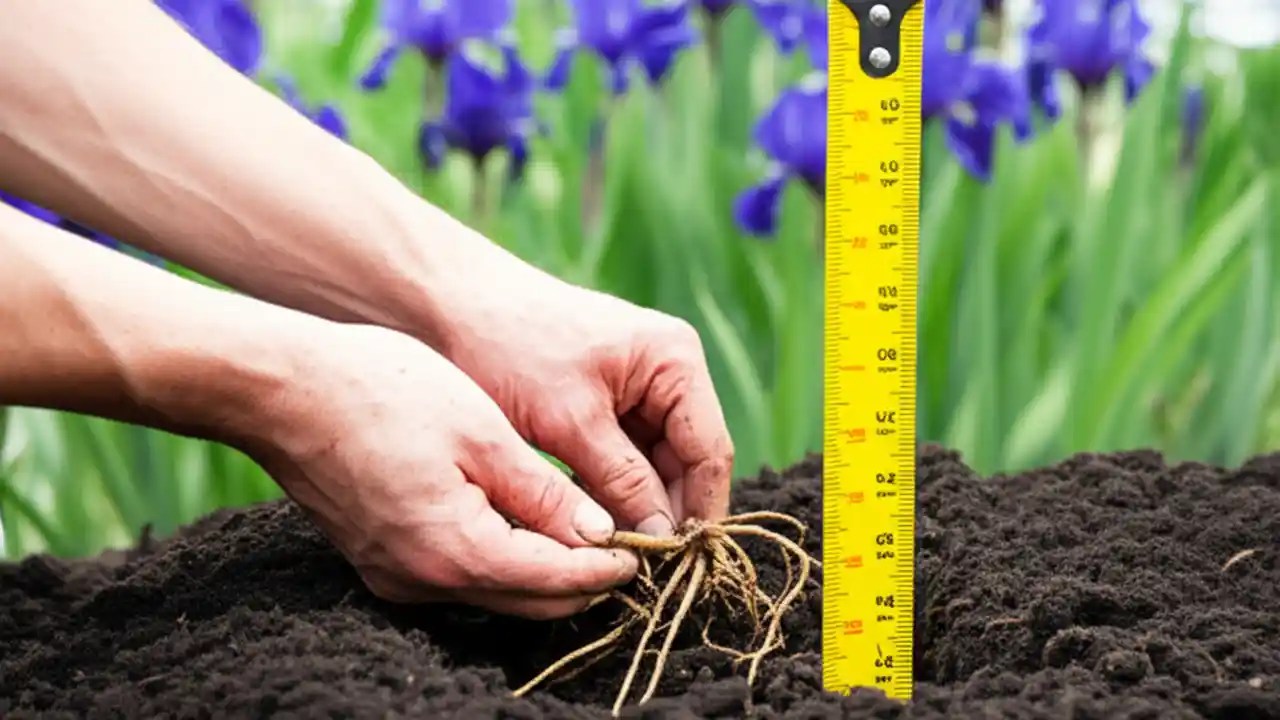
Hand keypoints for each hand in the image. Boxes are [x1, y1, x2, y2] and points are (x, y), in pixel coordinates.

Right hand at [251, 324, 638, 618]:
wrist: (281, 390)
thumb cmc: (384, 393)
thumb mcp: (482, 434)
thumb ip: (542, 494)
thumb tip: (599, 534)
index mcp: (456, 550)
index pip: (557, 580)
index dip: (611, 568)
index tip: (652, 547)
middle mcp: (425, 582)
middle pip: (530, 601)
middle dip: (586, 578)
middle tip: (633, 545)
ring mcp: (398, 577)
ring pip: (497, 592)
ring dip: (547, 571)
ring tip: (591, 533)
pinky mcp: (382, 563)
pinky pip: (460, 577)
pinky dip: (504, 560)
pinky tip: (528, 526)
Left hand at [435, 257, 734, 538]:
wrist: (451, 306)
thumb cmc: (510, 347)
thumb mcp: (569, 421)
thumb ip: (621, 481)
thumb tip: (661, 538)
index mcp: (674, 360)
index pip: (709, 450)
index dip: (699, 511)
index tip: (681, 565)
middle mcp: (668, 371)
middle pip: (687, 460)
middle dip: (666, 513)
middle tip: (643, 568)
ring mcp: (640, 386)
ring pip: (655, 465)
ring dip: (637, 506)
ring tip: (616, 554)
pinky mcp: (609, 402)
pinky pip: (626, 458)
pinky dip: (612, 490)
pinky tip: (592, 523)